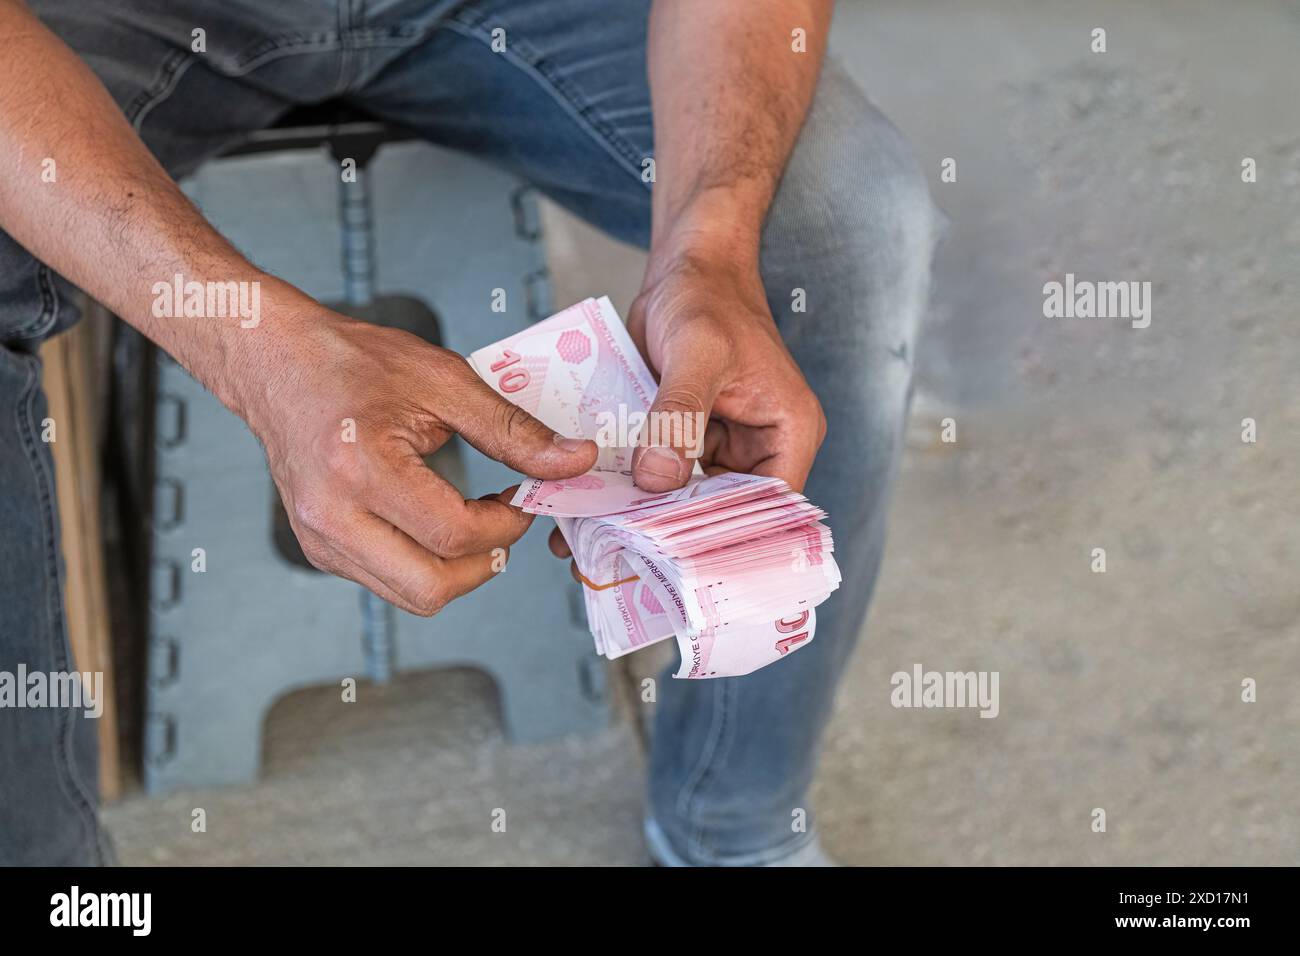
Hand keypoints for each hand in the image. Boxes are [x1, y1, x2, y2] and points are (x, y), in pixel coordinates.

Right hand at [231, 302, 597, 615]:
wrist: (276, 362)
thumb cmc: (353, 362)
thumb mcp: (445, 382)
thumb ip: (514, 431)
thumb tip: (574, 462)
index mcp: (360, 469)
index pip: (454, 535)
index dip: (505, 524)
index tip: (524, 498)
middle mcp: (331, 516)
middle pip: (432, 588)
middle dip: (486, 563)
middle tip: (505, 520)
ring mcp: (318, 540)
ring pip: (411, 595)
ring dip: (458, 570)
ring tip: (475, 520)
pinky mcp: (318, 549)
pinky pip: (387, 582)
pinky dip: (425, 563)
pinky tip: (437, 521)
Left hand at [547, 249, 825, 562]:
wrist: (686, 266)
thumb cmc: (708, 296)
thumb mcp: (697, 353)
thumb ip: (678, 416)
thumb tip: (657, 480)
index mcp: (789, 435)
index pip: (766, 511)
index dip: (723, 542)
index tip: (673, 570)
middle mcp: (760, 449)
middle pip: (719, 514)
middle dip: (670, 540)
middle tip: (617, 570)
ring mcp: (721, 447)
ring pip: (683, 502)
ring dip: (640, 522)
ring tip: (587, 553)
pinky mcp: (685, 440)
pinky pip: (658, 477)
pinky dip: (625, 493)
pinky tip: (583, 514)